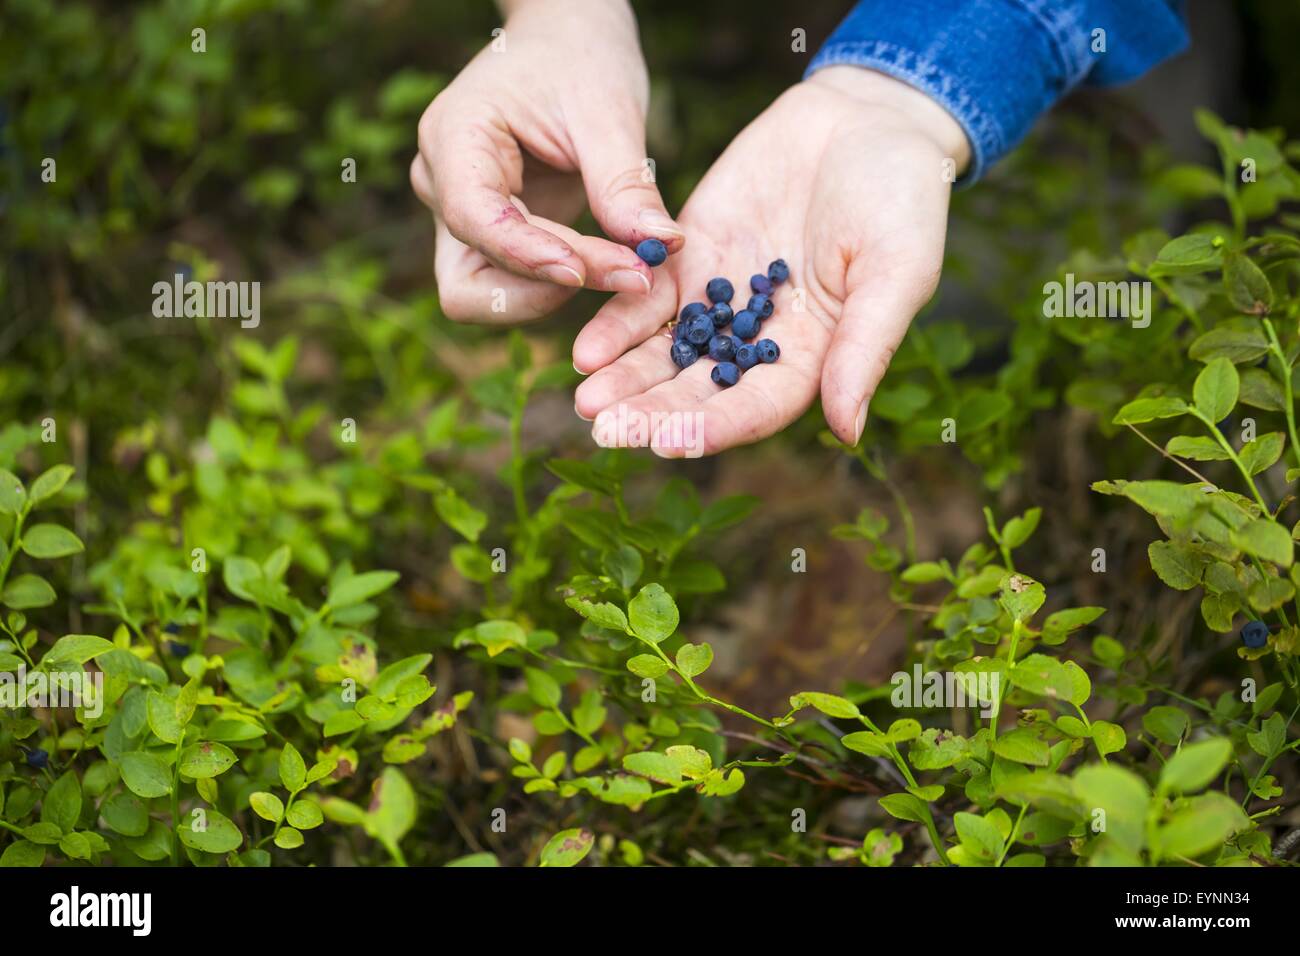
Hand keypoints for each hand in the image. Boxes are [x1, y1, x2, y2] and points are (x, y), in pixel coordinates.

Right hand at [410, 0, 682, 322]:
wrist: (568, 38)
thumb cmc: (580, 57)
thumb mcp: (608, 111)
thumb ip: (625, 184)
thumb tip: (661, 245)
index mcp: (454, 137)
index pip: (475, 219)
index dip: (527, 257)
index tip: (586, 273)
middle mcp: (440, 183)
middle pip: (469, 280)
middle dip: (541, 290)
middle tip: (625, 273)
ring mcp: (460, 214)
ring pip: (487, 295)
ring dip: (552, 295)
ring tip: (625, 266)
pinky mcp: (491, 234)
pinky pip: (516, 283)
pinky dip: (562, 285)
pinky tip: (614, 263)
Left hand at [572, 66, 970, 454]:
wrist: (867, 118)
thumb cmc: (902, 198)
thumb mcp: (897, 271)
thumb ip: (864, 347)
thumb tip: (847, 432)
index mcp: (812, 357)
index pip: (756, 407)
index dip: (714, 427)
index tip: (671, 442)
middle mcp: (758, 340)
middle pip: (698, 390)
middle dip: (652, 412)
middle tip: (606, 431)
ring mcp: (720, 299)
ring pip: (665, 351)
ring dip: (626, 378)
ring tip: (585, 401)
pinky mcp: (690, 255)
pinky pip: (647, 296)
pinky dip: (618, 323)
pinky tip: (586, 349)